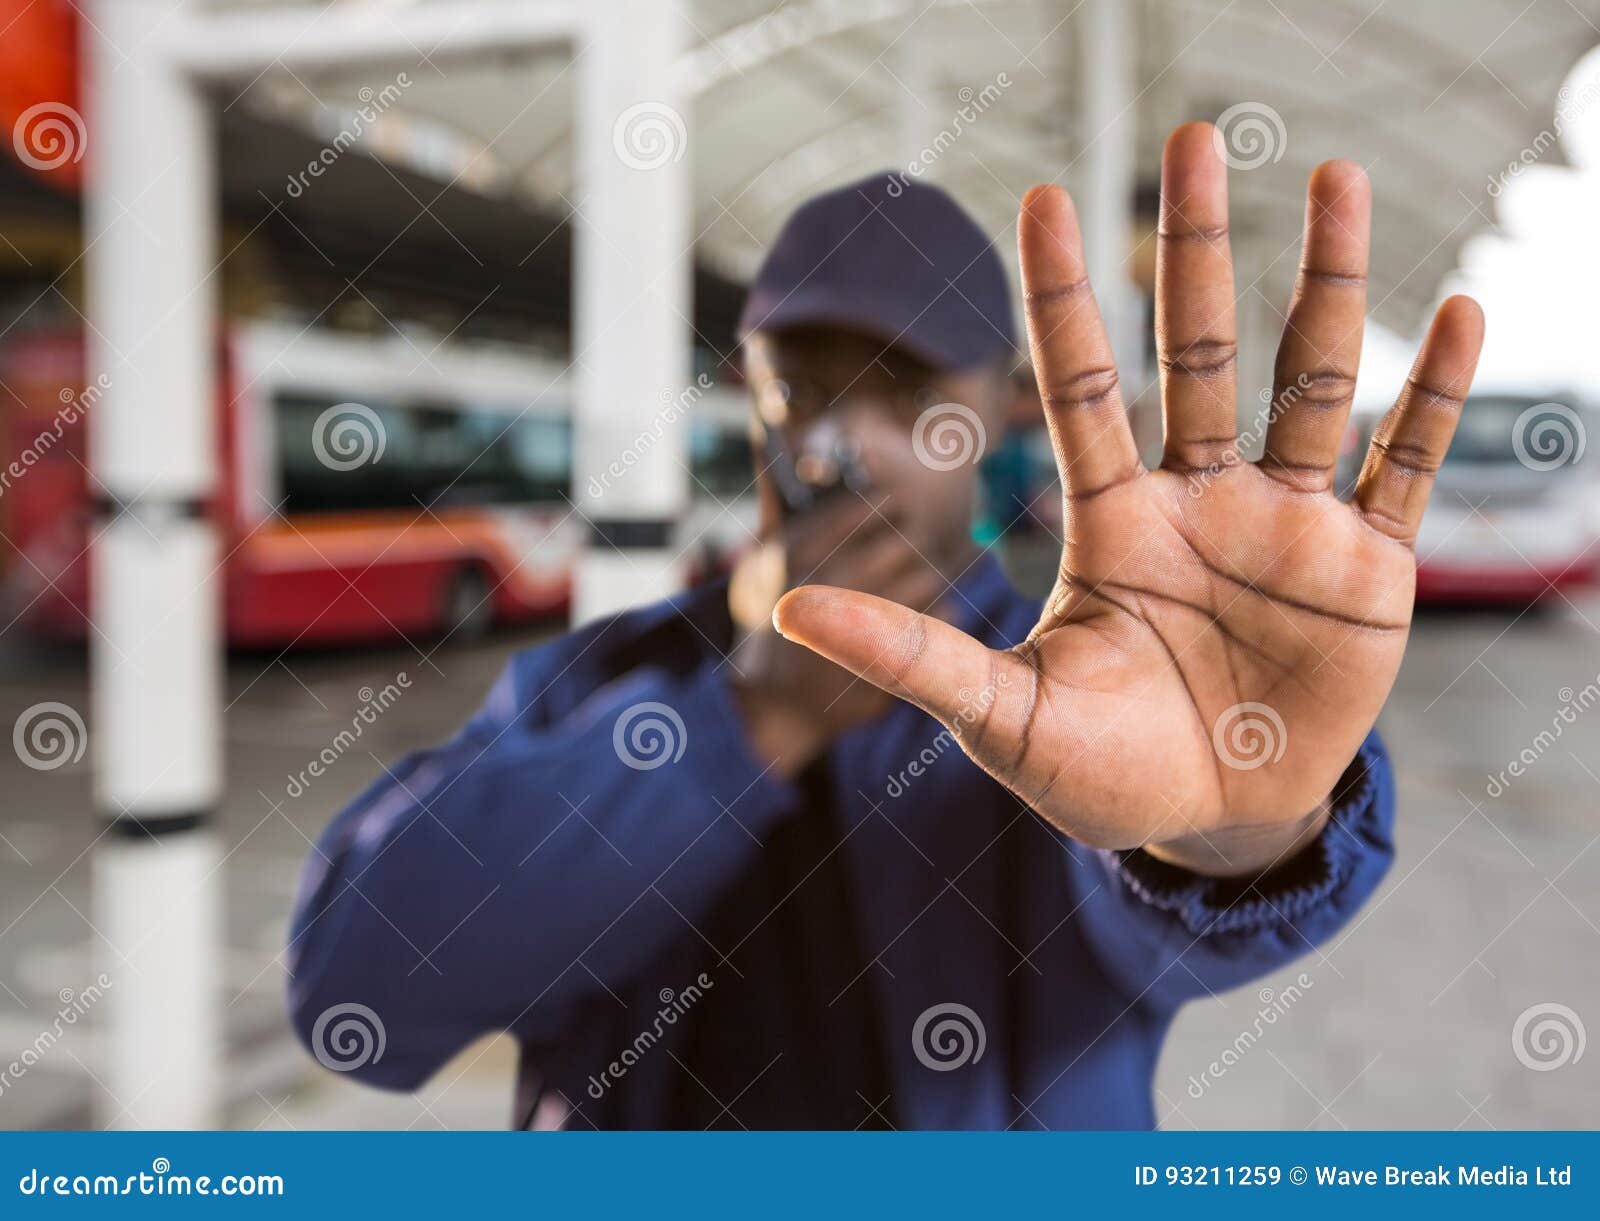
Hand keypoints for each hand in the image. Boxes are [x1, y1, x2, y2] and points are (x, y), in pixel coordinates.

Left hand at [772, 123, 1483, 875]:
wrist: (1211, 826)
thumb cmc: (1100, 772)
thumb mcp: (1002, 716)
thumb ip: (913, 656)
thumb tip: (791, 607)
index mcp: (1115, 526)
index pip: (1079, 388)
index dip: (1062, 300)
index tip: (1040, 200)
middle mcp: (1200, 503)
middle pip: (1197, 355)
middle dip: (1194, 252)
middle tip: (1193, 137)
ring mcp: (1285, 527)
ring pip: (1309, 383)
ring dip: (1326, 283)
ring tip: (1333, 177)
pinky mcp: (1365, 571)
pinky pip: (1403, 465)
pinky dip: (1432, 395)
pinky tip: (1454, 312)